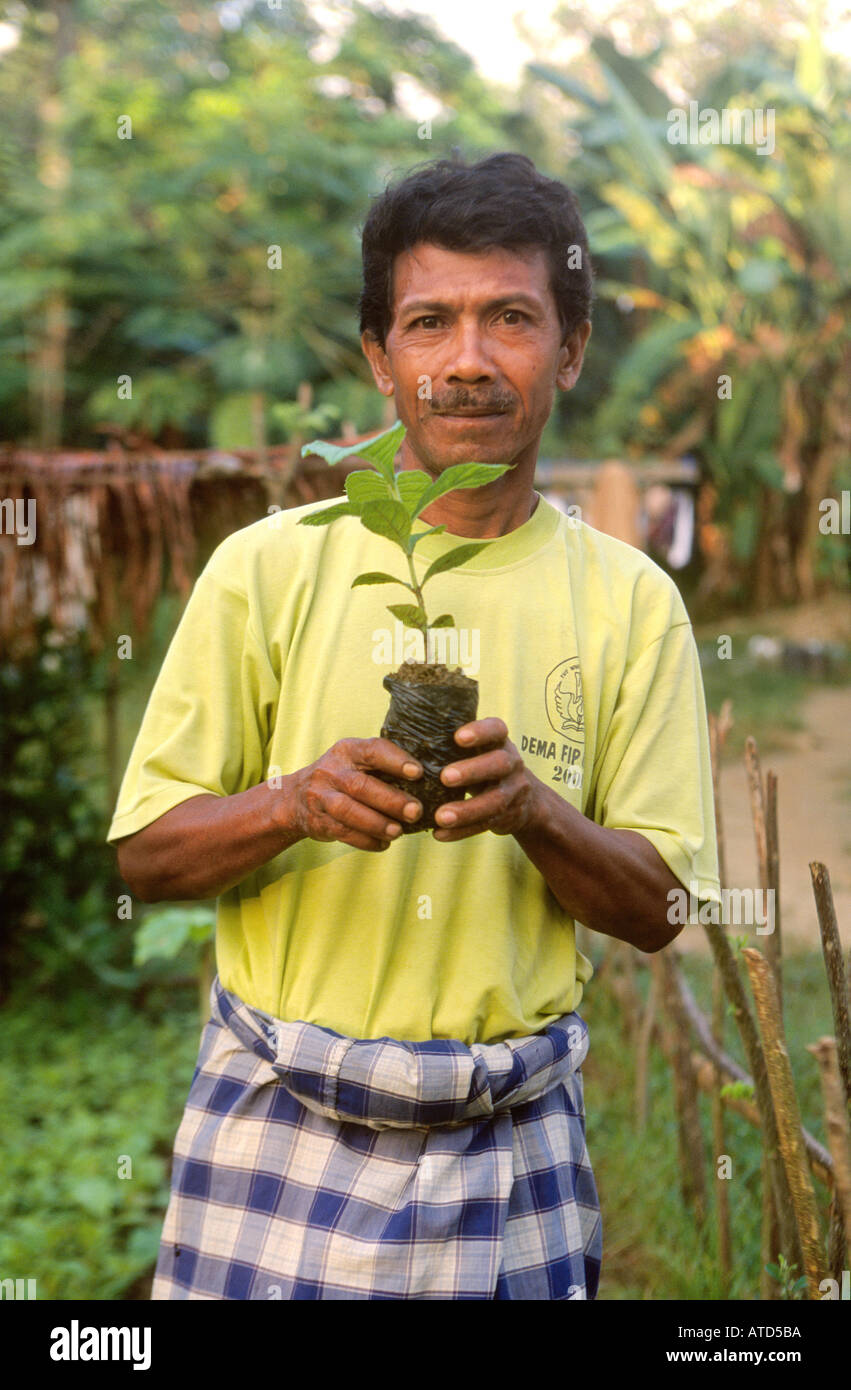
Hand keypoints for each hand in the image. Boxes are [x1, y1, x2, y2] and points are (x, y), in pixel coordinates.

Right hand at [288, 738, 422, 850]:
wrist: (296, 798)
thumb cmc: (341, 776)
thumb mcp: (355, 760)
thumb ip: (382, 765)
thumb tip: (429, 779)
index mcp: (347, 751)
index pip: (372, 751)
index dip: (396, 760)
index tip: (418, 772)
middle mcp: (331, 771)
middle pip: (361, 785)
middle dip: (391, 800)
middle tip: (415, 811)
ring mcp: (321, 796)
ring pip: (349, 811)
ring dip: (377, 823)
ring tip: (399, 832)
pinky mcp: (318, 821)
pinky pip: (342, 832)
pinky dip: (365, 840)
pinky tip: (383, 844)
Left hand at [432, 718, 541, 840]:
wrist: (524, 799)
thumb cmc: (483, 764)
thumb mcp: (479, 749)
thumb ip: (453, 743)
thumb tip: (401, 732)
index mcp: (500, 741)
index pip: (497, 729)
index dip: (480, 731)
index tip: (458, 737)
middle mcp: (512, 763)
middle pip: (499, 764)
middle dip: (473, 770)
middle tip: (445, 777)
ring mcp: (513, 791)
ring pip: (494, 800)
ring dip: (467, 809)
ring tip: (440, 816)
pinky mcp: (507, 816)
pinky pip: (485, 825)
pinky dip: (462, 831)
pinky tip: (440, 834)